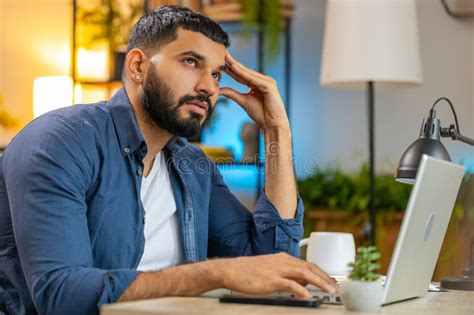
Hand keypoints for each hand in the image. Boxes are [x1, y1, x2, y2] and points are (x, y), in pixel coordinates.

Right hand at [217, 252, 338, 298]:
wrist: (231, 270)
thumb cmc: (249, 272)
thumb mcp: (272, 270)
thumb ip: (288, 275)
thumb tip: (303, 283)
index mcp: (284, 258)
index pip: (309, 264)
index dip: (323, 273)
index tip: (332, 282)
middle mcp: (283, 261)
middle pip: (309, 267)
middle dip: (325, 277)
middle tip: (336, 287)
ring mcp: (277, 269)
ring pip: (303, 273)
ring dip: (318, 282)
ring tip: (328, 290)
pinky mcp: (270, 279)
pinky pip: (288, 283)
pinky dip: (300, 289)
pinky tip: (307, 295)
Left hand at [219, 53, 289, 132]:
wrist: (272, 124)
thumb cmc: (261, 115)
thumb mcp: (243, 101)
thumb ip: (232, 94)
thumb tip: (220, 90)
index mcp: (257, 84)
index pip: (242, 74)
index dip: (231, 68)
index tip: (221, 62)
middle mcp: (263, 80)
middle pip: (245, 71)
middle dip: (233, 63)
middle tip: (223, 53)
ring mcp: (267, 82)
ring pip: (248, 73)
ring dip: (237, 66)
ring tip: (227, 58)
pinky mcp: (269, 85)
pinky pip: (253, 79)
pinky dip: (243, 73)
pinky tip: (234, 68)